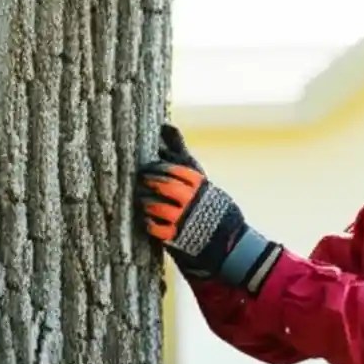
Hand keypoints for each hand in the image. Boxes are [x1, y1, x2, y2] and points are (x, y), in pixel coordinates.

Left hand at [134, 124, 282, 293]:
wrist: (224, 238)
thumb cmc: (202, 197)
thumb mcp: (195, 173)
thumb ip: (179, 150)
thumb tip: (165, 125)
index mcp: (197, 182)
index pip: (171, 170)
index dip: (155, 168)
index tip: (145, 168)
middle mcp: (191, 199)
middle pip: (162, 186)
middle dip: (147, 183)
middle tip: (139, 181)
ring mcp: (183, 219)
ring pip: (155, 207)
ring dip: (144, 202)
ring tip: (141, 199)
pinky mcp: (176, 238)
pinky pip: (155, 228)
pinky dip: (148, 222)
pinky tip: (146, 218)